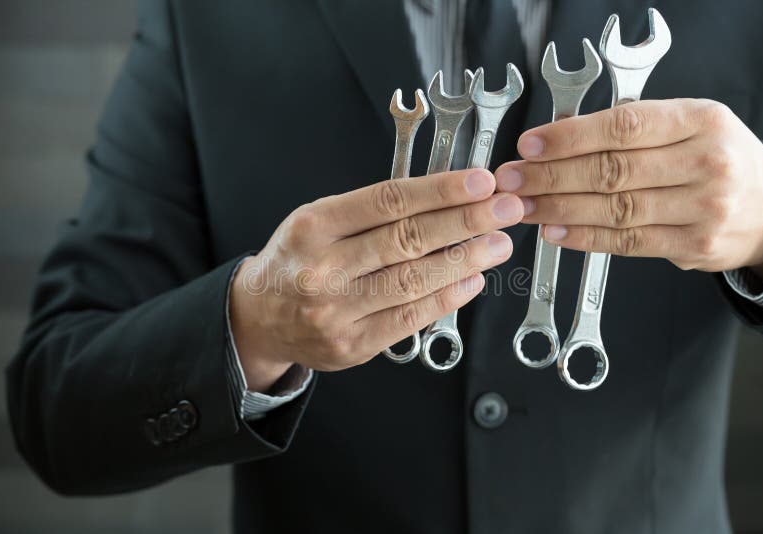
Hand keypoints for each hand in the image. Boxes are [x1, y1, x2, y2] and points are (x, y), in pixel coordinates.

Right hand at [230, 170, 523, 390]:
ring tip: (497, 243)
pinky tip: (472, 279)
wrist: (259, 317)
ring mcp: (336, 311)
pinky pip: (409, 319)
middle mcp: (323, 269)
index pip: (387, 201)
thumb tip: (443, 199)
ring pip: (413, 281)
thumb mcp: (317, 220)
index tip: (479, 182)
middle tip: (503, 209)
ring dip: (464, 260)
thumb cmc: (297, 260)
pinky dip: (445, 297)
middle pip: (407, 240)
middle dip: (465, 222)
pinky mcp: (351, 345)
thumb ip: (370, 211)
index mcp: (313, 226)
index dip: (440, 190)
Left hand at [494, 99, 762, 278]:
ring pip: (615, 209)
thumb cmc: (716, 158)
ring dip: (559, 208)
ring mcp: (704, 208)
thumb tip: (559, 137)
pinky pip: (627, 242)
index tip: (531, 145)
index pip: (623, 127)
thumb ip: (632, 128)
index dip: (569, 137)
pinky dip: (585, 236)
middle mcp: (706, 163)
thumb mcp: (687, 124)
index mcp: (701, 120)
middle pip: (612, 170)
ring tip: (525, 205)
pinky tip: (555, 230)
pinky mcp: (695, 246)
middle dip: (552, 175)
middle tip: (513, 179)